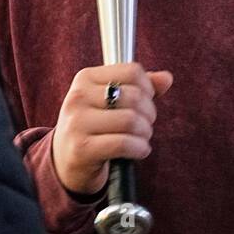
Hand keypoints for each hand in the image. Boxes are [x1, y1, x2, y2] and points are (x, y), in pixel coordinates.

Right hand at [51, 62, 173, 196]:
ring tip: (142, 138)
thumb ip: (140, 87)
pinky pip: (124, 143)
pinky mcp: (81, 148)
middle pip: (134, 96)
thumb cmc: (95, 126)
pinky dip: (140, 148)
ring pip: (131, 120)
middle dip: (149, 114)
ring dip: (145, 133)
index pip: (132, 72)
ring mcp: (77, 122)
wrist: (66, 161)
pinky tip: (139, 151)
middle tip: (145, 125)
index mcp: (86, 78)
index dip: (148, 88)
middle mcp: (78, 97)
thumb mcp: (112, 101)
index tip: (145, 103)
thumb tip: (167, 78)